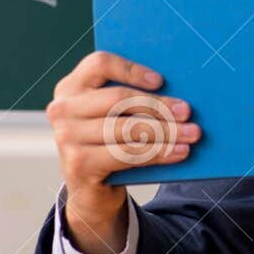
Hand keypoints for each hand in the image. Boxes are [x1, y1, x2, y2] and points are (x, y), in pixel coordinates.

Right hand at [46, 51, 200, 253]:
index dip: (131, 69)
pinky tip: (179, 152)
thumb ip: (130, 100)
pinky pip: (127, 154)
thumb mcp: (112, 115)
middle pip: (118, 98)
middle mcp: (62, 108)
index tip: (160, 80)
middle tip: (186, 111)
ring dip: (164, 131)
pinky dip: (158, 153)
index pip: (99, 64)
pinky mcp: (78, 163)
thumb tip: (175, 94)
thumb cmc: (108, 142)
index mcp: (71, 86)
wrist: (90, 189)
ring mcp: (66, 137)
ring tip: (191, 133)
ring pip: (125, 128)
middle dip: (158, 105)